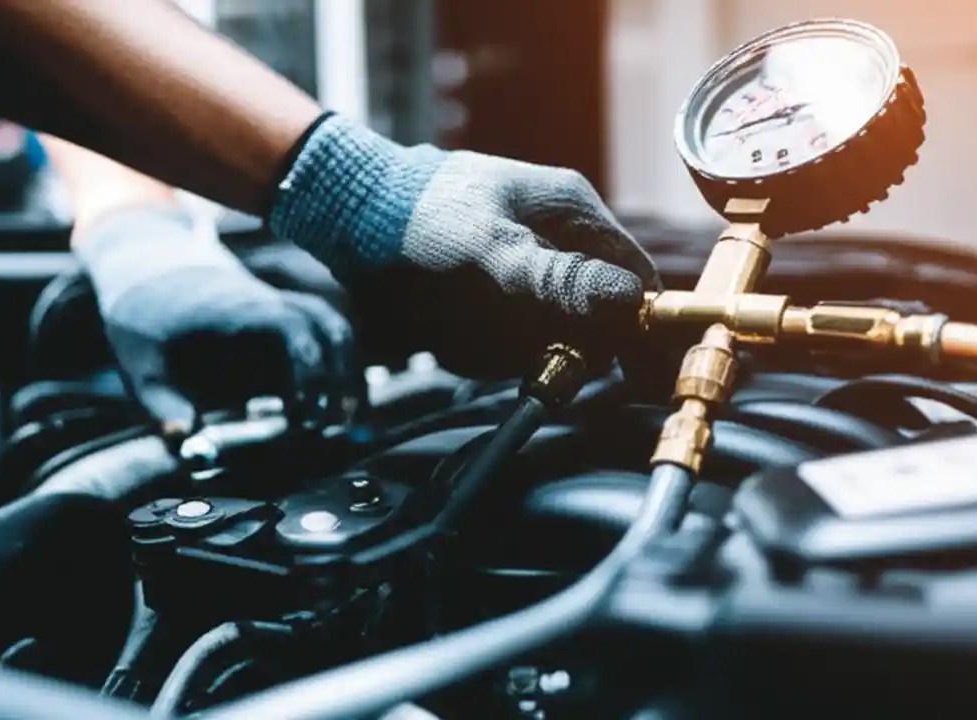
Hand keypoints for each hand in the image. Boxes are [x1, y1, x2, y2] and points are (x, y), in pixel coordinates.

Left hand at [77, 205, 357, 432]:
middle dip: (344, 375)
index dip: (309, 369)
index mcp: (238, 309)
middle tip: (339, 428)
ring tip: (348, 421)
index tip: (304, 414)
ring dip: (348, 370)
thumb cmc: (142, 317)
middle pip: (329, 325)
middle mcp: (267, 303)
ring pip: (334, 326)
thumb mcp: (139, 362)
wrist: (145, 268)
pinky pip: (322, 335)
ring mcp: (277, 308)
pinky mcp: (278, 319)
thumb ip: (161, 402)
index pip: (293, 327)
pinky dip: (336, 367)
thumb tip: (184, 436)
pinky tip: (331, 409)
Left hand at [270, 115, 658, 377]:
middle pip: (587, 315)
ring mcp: (521, 264)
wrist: (344, 215)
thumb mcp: (491, 252)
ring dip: (500, 345)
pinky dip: (472, 345)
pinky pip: (499, 338)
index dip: (627, 324)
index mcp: (571, 209)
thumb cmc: (416, 220)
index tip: (600, 359)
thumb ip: (560, 281)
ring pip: (540, 334)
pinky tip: (440, 326)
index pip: (632, 277)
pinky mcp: (489, 289)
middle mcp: (554, 236)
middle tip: (497, 334)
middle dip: (545, 340)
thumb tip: (631, 304)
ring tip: (456, 320)